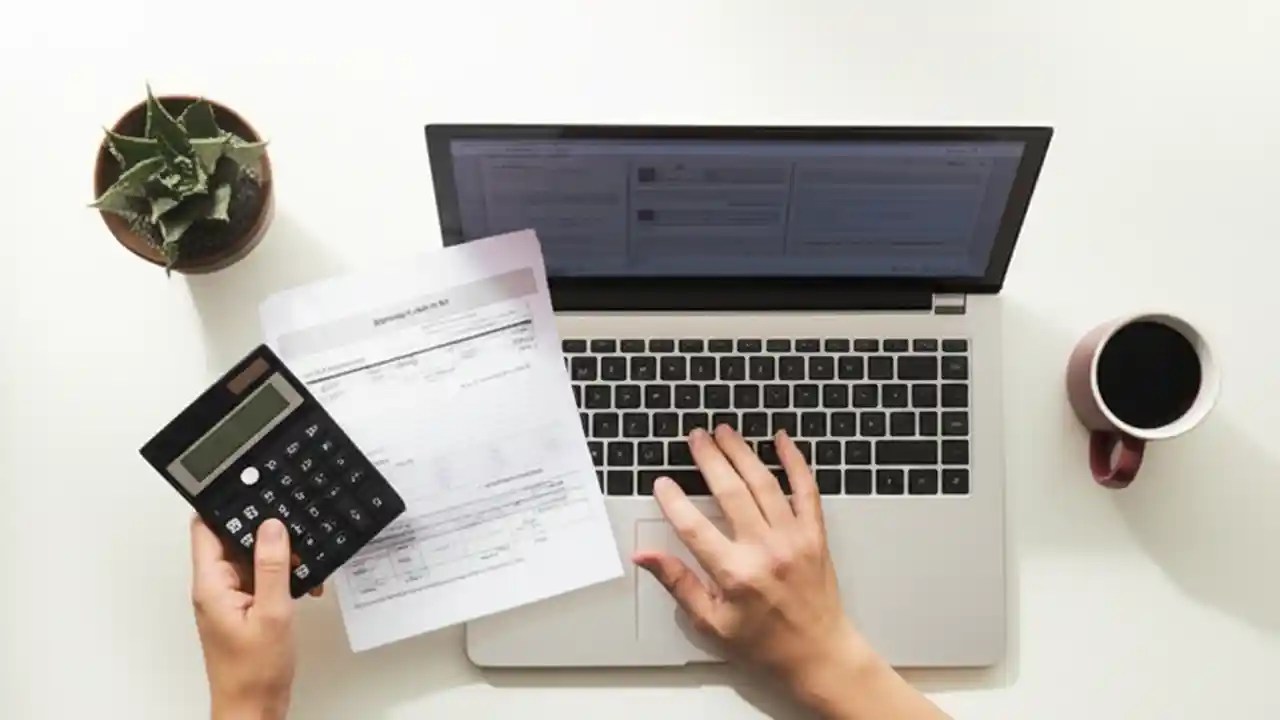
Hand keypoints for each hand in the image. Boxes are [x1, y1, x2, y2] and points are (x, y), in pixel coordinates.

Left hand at [190, 515, 313, 719]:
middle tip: (291, 533)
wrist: (254, 708)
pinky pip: (261, 579)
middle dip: (264, 533)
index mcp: (211, 585)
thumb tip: (271, 527)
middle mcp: (215, 588)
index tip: (250, 491)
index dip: (225, 506)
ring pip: (251, 559)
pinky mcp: (244, 609)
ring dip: (278, 558)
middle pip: (232, 540)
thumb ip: (273, 566)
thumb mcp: (273, 613)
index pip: (205, 529)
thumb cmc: (254, 672)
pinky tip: (302, 585)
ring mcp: (229, 599)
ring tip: (301, 566)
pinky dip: (282, 578)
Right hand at [634, 427, 945, 718]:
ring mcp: (794, 538)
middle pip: (730, 492)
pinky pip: (806, 490)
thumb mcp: (712, 623)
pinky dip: (795, 462)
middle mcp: (765, 550)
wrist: (819, 654)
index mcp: (735, 573)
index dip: (674, 501)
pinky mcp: (815, 534)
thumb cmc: (764, 644)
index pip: (694, 527)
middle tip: (695, 437)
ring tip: (724, 432)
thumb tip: (645, 556)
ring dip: (742, 453)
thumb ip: (679, 584)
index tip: (661, 483)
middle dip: (709, 459)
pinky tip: (782, 440)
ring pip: (764, 483)